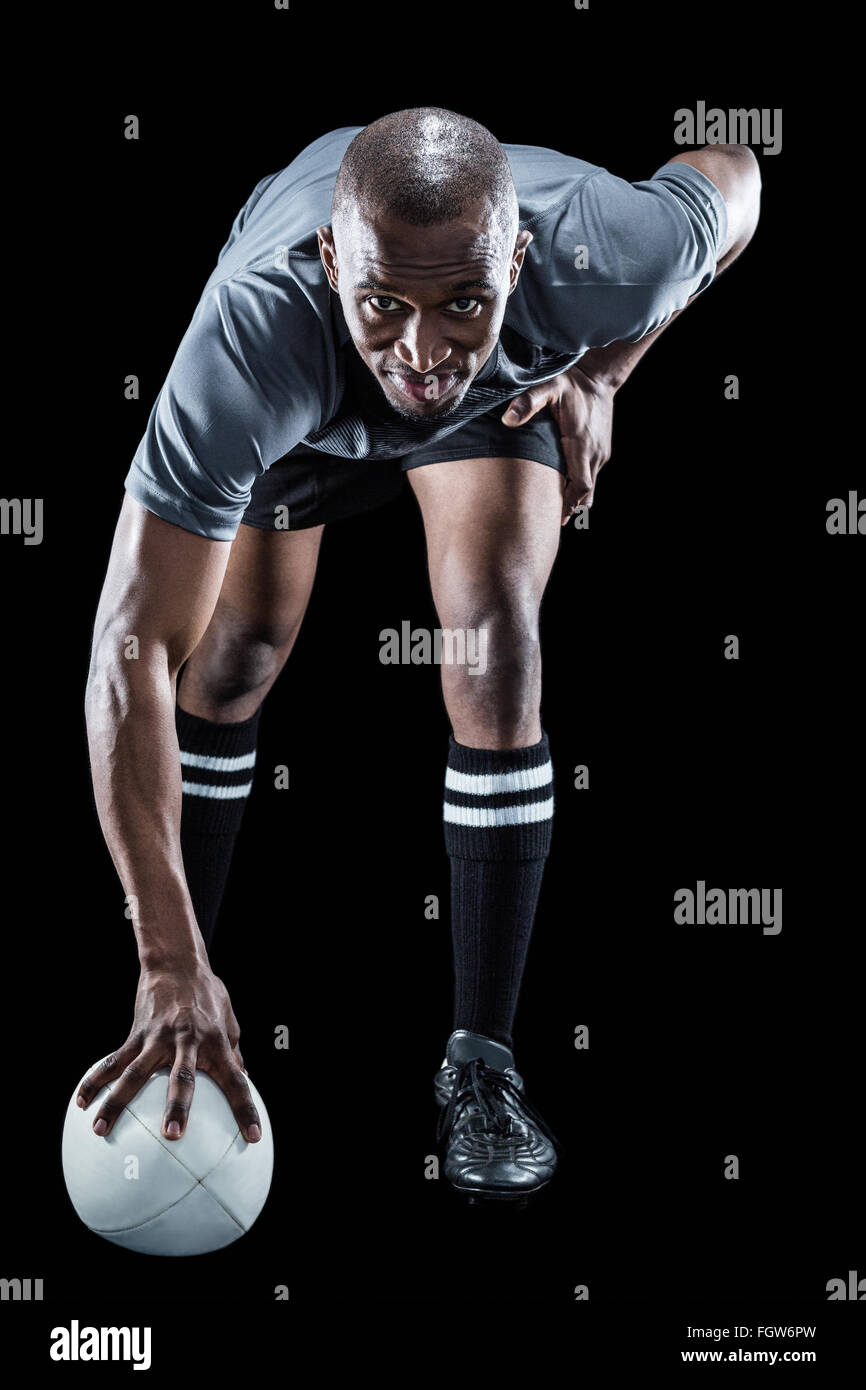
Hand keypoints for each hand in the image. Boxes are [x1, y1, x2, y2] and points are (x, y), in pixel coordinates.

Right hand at [76, 962, 260, 1142]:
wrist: (176, 963)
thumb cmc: (208, 995)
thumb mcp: (229, 1021)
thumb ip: (234, 1053)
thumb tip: (244, 1081)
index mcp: (216, 1042)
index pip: (236, 1080)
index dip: (245, 1109)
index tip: (253, 1136)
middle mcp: (187, 1041)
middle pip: (182, 1079)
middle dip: (177, 1107)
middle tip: (172, 1135)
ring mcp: (158, 1038)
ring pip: (134, 1074)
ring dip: (117, 1103)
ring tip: (101, 1130)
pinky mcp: (136, 1034)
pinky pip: (114, 1061)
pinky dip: (96, 1080)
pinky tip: (82, 1102)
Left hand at [502, 365, 615, 524]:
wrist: (598, 376)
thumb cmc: (571, 383)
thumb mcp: (548, 387)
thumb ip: (528, 402)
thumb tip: (508, 420)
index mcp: (581, 444)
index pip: (580, 485)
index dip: (570, 503)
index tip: (558, 518)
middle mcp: (595, 453)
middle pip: (586, 492)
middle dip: (572, 507)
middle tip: (553, 522)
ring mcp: (600, 453)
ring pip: (590, 486)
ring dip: (576, 498)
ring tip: (558, 512)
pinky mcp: (601, 450)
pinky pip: (591, 475)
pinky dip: (580, 487)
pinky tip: (566, 491)